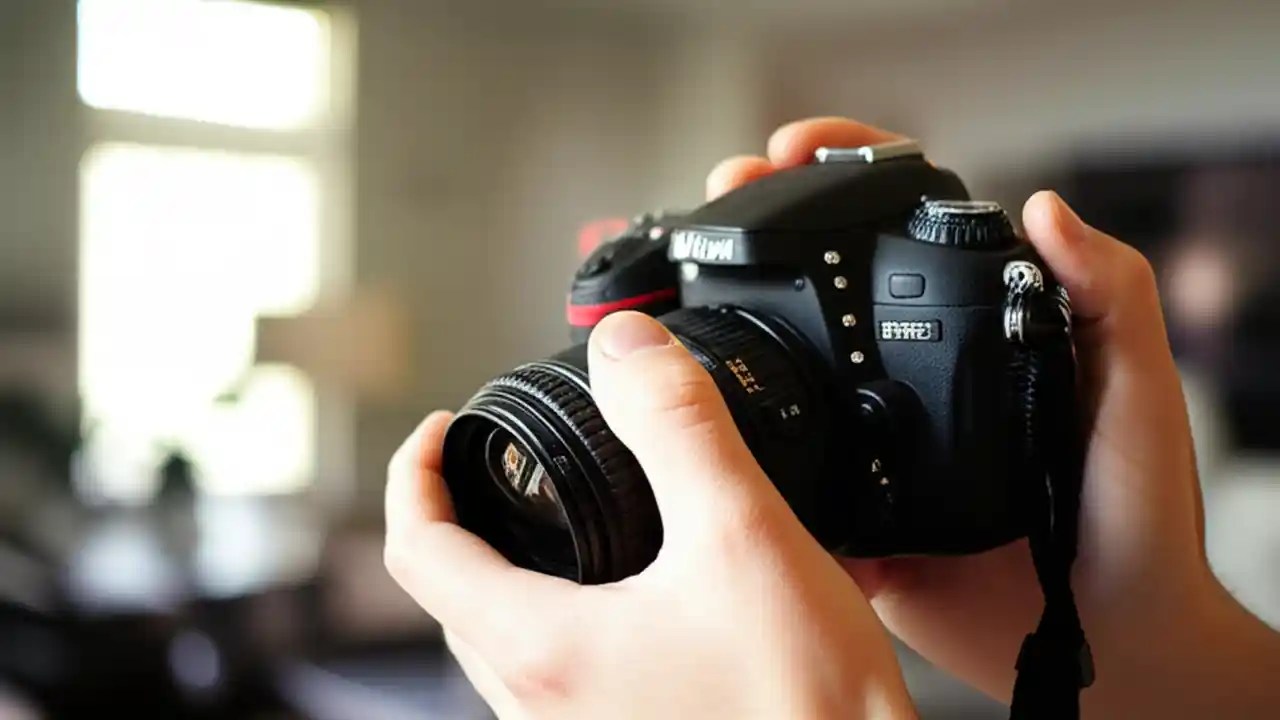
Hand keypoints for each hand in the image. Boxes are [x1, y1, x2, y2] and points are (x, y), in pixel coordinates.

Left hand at [385, 312, 917, 718]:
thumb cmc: (803, 708)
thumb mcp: (742, 535)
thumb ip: (678, 425)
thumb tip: (626, 345)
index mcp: (543, 652)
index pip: (418, 553)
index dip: (416, 474)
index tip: (445, 430)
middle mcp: (540, 710)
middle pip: (451, 600)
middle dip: (459, 520)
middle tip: (492, 468)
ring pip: (503, 645)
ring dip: (505, 575)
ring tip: (552, 523)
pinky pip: (557, 678)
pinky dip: (559, 618)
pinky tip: (628, 598)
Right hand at [708, 117, 1279, 717]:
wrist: (1109, 633)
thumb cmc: (1137, 508)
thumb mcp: (1134, 386)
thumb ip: (1108, 294)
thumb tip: (1045, 207)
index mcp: (973, 328)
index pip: (898, 224)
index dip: (839, 172)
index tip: (791, 151)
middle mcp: (910, 373)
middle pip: (821, 280)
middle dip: (757, 224)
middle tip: (722, 192)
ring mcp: (869, 437)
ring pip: (785, 366)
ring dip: (728, 312)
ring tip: (682, 276)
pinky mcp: (846, 509)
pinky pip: (779, 470)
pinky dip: (732, 436)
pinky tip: (695, 397)